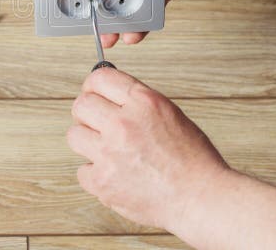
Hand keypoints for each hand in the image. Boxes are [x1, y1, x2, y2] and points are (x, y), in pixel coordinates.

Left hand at [67, 67, 229, 229]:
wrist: (201, 198)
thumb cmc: (193, 160)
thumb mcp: (170, 114)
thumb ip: (137, 103)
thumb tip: (109, 96)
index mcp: (143, 102)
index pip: (100, 78)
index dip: (92, 85)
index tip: (93, 93)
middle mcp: (123, 123)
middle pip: (81, 105)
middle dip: (87, 113)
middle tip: (96, 124)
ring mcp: (110, 152)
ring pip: (74, 135)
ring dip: (87, 142)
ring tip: (106, 151)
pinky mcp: (102, 180)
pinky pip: (82, 171)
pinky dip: (95, 175)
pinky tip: (114, 175)